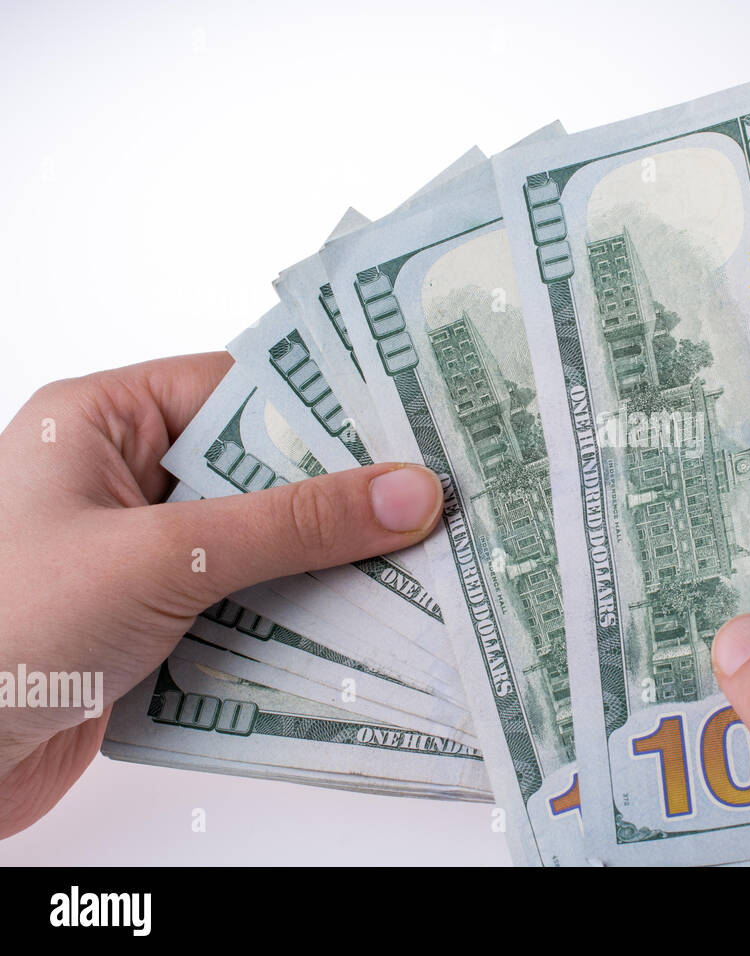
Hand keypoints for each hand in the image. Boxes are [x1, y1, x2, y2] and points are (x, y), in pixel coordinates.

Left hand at [0, 354, 444, 837]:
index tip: (414, 425)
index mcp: (101, 425)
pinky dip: (296, 621)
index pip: (239, 391)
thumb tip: (408, 493)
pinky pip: (245, 607)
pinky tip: (360, 630)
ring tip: (420, 569)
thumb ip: (291, 526)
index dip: (326, 408)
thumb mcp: (163, 558)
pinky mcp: (152, 627)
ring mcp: (138, 559)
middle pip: (260, 473)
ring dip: (325, 567)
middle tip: (433, 506)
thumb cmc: (6, 630)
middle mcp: (122, 483)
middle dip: (340, 498)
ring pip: (260, 546)